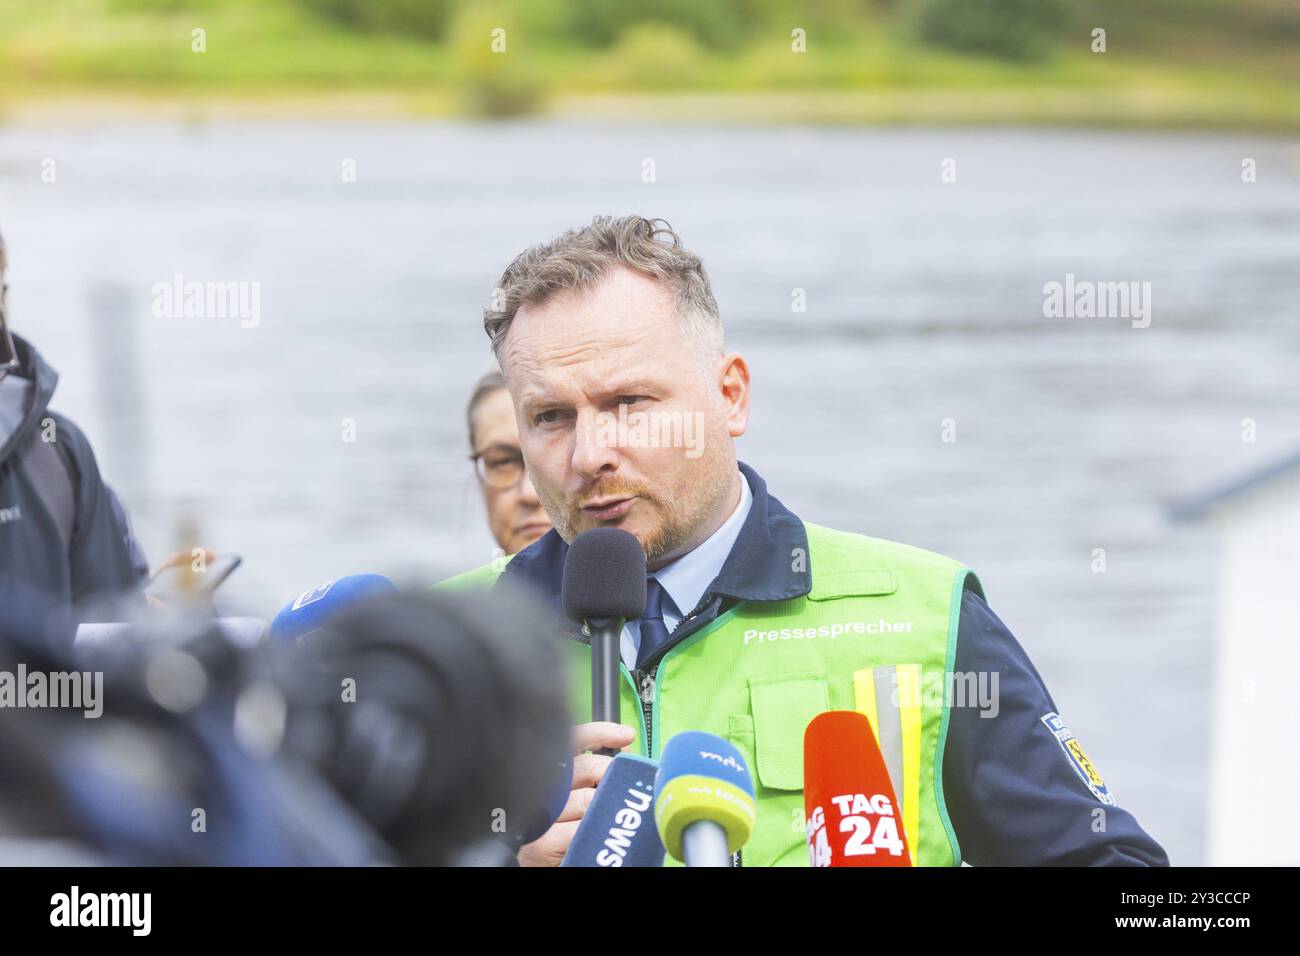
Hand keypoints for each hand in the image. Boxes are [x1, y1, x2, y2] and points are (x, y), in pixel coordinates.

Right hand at [516, 721, 636, 866]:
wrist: (533, 863)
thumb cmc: (556, 826)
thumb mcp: (571, 793)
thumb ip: (590, 772)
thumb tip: (624, 754)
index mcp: (546, 771)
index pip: (572, 739)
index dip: (601, 732)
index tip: (626, 735)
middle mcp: (539, 787)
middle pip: (586, 766)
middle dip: (612, 774)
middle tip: (623, 785)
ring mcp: (539, 815)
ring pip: (589, 800)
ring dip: (605, 807)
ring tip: (604, 815)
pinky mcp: (542, 842)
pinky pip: (583, 828)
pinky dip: (595, 829)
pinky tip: (593, 832)